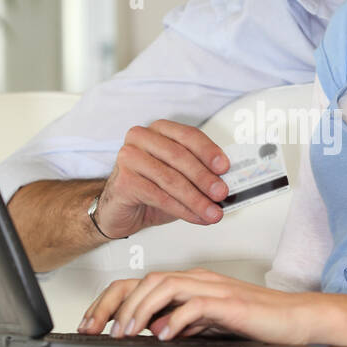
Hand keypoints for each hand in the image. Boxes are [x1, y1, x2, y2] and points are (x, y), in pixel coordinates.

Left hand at [78, 268, 320, 343]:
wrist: (298, 320)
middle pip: (145, 279)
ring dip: (139, 309)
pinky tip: (164, 335)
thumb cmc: (259, 322)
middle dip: (114, 304)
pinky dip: (176, 318)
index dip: (111, 302)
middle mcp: (198, 280)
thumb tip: (154, 332)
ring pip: (164, 285)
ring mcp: (214, 288)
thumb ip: (183, 324)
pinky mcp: (231, 302)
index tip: (92, 325)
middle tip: (96, 329)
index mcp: (191, 284)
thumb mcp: (210, 325)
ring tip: (126, 332)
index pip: (140, 283)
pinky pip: (196, 304)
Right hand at [93, 121, 230, 237]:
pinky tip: (195, 216)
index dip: (209, 151)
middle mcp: (141, 138)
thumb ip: (200, 175)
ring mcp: (129, 158)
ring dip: (196, 199)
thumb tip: (226, 182)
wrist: (119, 209)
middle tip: (221, 193)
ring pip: (171, 179)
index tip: (225, 167)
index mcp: (159, 130)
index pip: (188, 135)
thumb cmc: (150, 189)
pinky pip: (159, 196)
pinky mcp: (124, 180)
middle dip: (205, 178)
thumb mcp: (179, 177)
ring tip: (212, 212)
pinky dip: (182, 209)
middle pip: (180, 156)